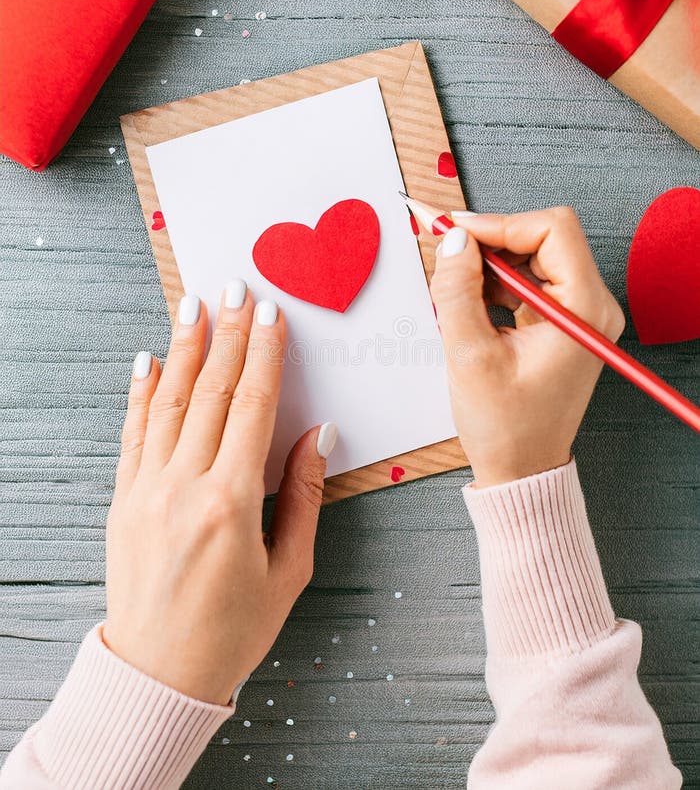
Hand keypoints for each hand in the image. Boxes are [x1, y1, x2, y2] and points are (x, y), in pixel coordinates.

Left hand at [103, 283, 336, 704]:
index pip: (252, 406)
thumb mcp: (289, 569)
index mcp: (232, 502)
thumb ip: (304, 497)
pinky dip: (140, 393)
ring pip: (167, 402)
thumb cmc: (233, 629)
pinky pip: (132, 433)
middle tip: (236, 288)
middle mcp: (184, 486)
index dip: (264, 354)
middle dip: (228, 334)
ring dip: (183, 347)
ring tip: (192, 304)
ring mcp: (146, 490)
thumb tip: (318, 435)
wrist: (158, 672)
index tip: (271, 314)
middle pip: (211, 392)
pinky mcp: (123, 500)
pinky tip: (147, 360)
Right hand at [430, 207, 624, 486]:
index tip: (454, 232)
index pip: (551, 230)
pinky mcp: (559, 324)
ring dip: (487, 265)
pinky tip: (468, 307)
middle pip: (541, 239)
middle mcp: (590, 306)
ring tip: (452, 292)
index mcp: (583, 310)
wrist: (521, 471)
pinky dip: (493, 285)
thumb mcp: (469, 355)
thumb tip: (452, 239)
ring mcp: (576, 315)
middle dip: (489, 242)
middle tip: (444, 251)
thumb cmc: (505, 428)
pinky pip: (526, 283)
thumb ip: (457, 290)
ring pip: (530, 258)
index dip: (498, 224)